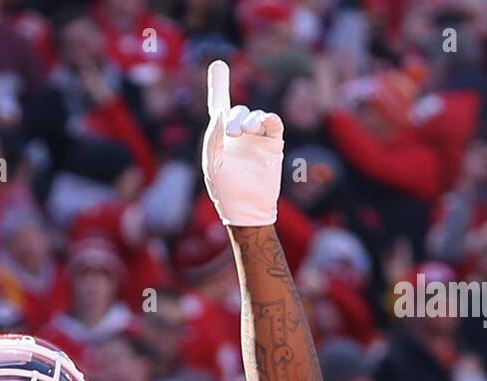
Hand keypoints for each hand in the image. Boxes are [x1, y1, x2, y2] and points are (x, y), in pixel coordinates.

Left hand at [201, 60, 283, 226]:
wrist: (247, 209)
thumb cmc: (226, 190)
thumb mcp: (212, 163)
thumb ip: (213, 137)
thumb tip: (220, 113)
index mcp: (220, 138)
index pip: (219, 107)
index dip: (219, 86)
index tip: (219, 65)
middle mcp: (239, 134)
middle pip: (236, 111)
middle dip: (233, 118)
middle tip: (230, 133)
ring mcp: (257, 137)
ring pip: (254, 115)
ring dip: (248, 120)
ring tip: (242, 133)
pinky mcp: (273, 143)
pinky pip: (273, 123)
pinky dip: (267, 119)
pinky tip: (261, 124)